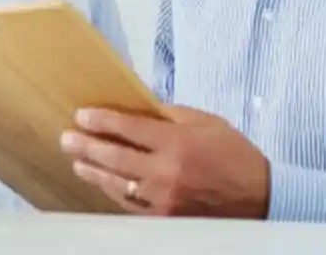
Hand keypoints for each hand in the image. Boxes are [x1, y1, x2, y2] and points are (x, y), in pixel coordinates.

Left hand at [59, 105, 270, 217]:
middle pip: (115, 156)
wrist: (259, 197)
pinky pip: (129, 203)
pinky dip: (112, 191)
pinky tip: (101, 182)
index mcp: (178, 143)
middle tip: (67, 138)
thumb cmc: (233, 154)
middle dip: (87, 145)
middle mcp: (166, 172)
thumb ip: (171, 115)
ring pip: (117, 183)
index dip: (102, 120)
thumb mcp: (206, 122)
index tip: (82, 115)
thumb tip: (138, 108)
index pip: (129, 128)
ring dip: (93, 170)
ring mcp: (163, 199)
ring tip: (77, 160)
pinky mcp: (164, 218)